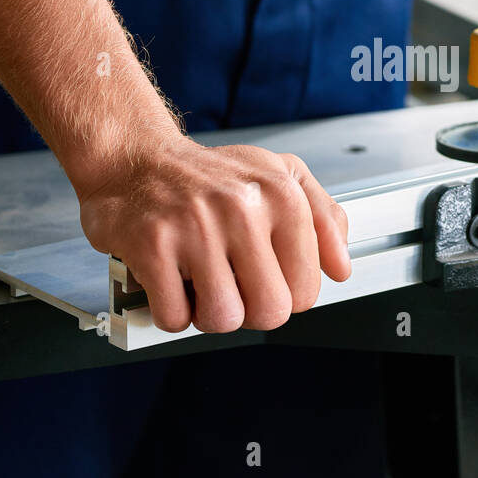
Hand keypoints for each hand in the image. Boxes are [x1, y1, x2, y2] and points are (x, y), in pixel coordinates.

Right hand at [76, 138, 351, 332]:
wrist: (136, 158)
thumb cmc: (208, 176)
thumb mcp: (279, 175)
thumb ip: (323, 219)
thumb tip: (341, 267)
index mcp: (280, 194)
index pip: (306, 289)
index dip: (282, 295)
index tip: (263, 278)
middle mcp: (242, 207)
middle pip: (270, 311)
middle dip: (248, 311)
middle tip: (231, 285)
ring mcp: (196, 226)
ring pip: (223, 318)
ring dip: (207, 312)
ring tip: (199, 281)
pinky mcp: (153, 244)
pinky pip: (174, 316)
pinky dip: (170, 310)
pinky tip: (171, 280)